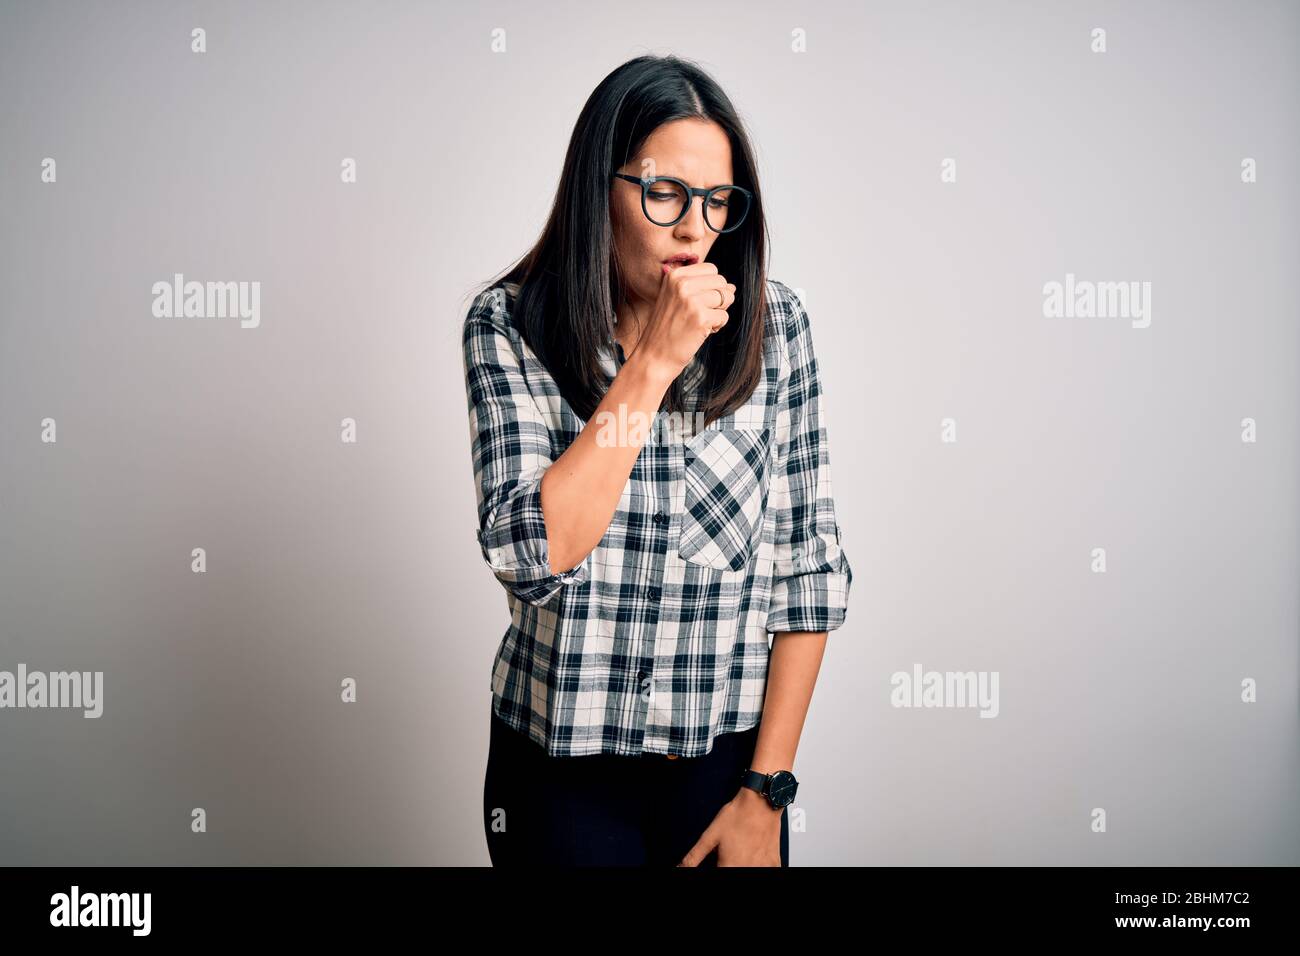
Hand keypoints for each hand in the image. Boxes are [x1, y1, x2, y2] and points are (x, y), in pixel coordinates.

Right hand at [631, 262, 735, 383]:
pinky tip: (700, 332)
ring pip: (726, 298)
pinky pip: (724, 316)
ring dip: (718, 313)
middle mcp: (682, 284)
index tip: (696, 302)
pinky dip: (717, 326)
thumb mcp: (676, 299)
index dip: (710, 287)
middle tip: (699, 314)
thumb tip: (732, 286)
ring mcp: (691, 301)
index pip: (711, 270)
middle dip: (718, 299)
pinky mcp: (701, 318)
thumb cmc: (667, 329)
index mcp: (674, 275)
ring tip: (699, 323)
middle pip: (721, 282)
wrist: (654, 356)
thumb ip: (701, 288)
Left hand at [676, 786, 782, 866]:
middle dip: (728, 865)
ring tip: (740, 854)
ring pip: (751, 873)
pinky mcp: (775, 863)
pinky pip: (768, 871)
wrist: (761, 802)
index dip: (716, 868)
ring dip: (742, 866)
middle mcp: (749, 869)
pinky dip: (759, 866)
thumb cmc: (738, 815)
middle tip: (728, 856)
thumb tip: (680, 867)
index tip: (717, 863)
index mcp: (730, 865)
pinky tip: (753, 857)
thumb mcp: (710, 835)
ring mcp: (764, 867)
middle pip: (735, 875)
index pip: (718, 876)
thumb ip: (694, 856)